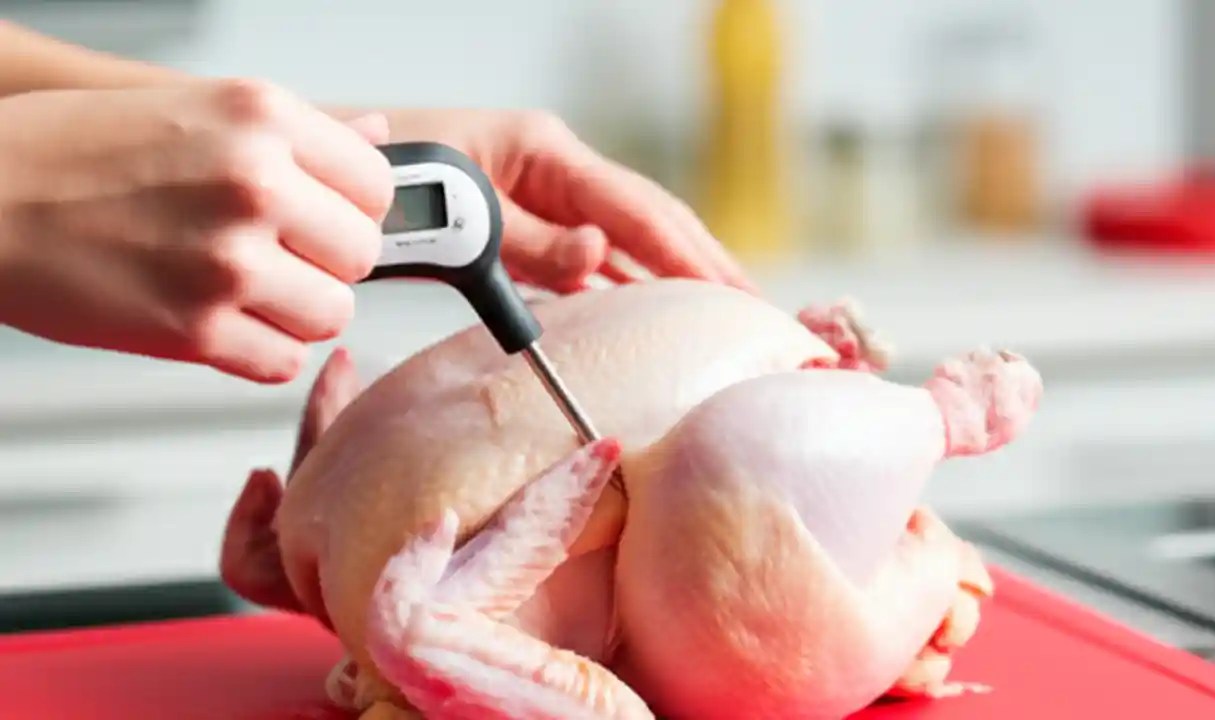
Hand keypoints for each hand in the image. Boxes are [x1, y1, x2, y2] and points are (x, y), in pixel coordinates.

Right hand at [0, 79, 393, 382]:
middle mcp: (255, 183)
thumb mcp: (195, 107)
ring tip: (248, 289)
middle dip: (328, 263)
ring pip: (333, 314)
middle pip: (363, 254)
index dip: (352, 209)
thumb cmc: (73, 151)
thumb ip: (299, 132)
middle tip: (282, 257)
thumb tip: (377, 132)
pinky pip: (283, 361)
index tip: (324, 217)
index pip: (375, 184)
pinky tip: (224, 320)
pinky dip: (261, 350)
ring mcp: (228, 260)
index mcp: (262, 118)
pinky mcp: (196, 330)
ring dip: (298, 312)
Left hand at [373, 108, 756, 293]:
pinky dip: (622, 293)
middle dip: (704, 265)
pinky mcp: (526, 231)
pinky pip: (589, 266)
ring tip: (721, 320)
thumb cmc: (386, 184)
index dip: (691, 255)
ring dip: (672, 281)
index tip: (735, 295)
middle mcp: (556, 173)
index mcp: (547, 153)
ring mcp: (544, 201)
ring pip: (626, 244)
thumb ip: (531, 242)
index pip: (639, 210)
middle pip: (649, 221)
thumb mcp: (459, 214)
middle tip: (757, 310)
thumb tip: (602, 259)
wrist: (332, 180)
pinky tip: (646, 322)